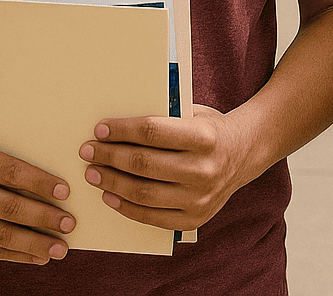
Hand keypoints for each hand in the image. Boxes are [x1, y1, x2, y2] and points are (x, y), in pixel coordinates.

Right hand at [0, 124, 74, 264]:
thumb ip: (8, 151)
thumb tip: (56, 168)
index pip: (7, 171)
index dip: (37, 182)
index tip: (65, 192)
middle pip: (5, 206)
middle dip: (41, 217)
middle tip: (69, 223)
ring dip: (32, 243)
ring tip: (60, 248)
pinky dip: (15, 254)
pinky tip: (38, 256)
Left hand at [82, 104, 258, 230]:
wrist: (244, 153)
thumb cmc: (209, 129)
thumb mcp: (193, 114)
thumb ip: (162, 120)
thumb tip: (115, 127)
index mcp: (204, 136)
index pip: (152, 131)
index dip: (122, 130)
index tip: (100, 129)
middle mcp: (204, 169)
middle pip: (143, 163)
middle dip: (110, 156)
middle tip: (88, 151)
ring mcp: (200, 198)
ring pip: (143, 193)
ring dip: (112, 182)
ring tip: (94, 173)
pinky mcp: (195, 219)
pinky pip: (152, 217)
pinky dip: (126, 207)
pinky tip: (110, 195)